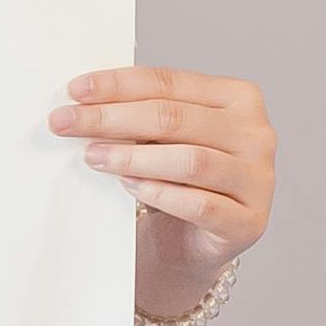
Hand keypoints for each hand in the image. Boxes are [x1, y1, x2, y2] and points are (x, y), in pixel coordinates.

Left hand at [48, 61, 275, 325]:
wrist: (191, 243)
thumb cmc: (173, 179)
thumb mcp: (159, 137)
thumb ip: (139, 114)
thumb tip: (82, 100)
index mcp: (238, 98)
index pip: (169, 82)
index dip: (118, 84)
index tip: (74, 91)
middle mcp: (256, 134)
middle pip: (174, 118)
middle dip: (112, 118)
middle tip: (66, 123)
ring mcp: (259, 179)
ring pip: (189, 160)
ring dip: (132, 157)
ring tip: (92, 157)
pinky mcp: (249, 222)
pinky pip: (200, 204)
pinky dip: (159, 193)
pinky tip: (128, 187)